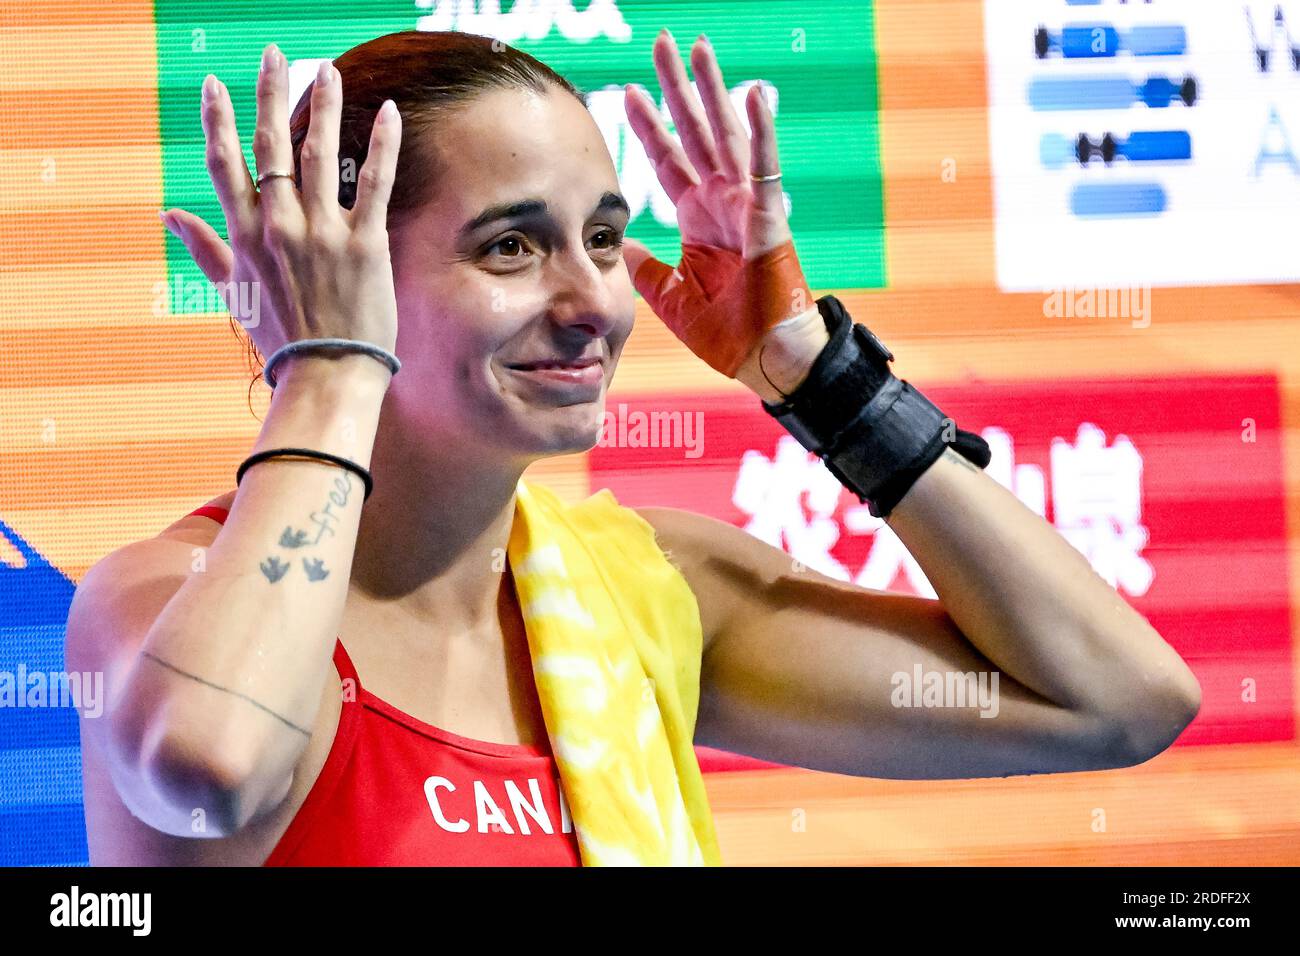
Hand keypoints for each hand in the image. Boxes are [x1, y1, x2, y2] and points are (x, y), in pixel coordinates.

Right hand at [159, 44, 401, 387]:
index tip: (214, 85)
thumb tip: (169, 215)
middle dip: (270, 95)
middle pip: (271, 147)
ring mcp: (322, 233)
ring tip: (326, 70)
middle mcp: (279, 227)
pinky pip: (375, 182)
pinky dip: (381, 144)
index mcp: (245, 236)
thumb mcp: (233, 292)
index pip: (225, 166)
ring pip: (320, 154)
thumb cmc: (282, 338)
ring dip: (322, 106)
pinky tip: (388, 112)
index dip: (219, 122)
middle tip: (275, 55)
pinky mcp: (365, 244)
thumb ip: (204, 249)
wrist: (327, 375)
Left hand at [622, 30, 826, 392]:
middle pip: (695, 133)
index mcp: (700, 219)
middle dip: (678, 88)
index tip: (626, 91)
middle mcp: (723, 203)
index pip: (668, 161)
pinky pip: (764, 170)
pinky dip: (760, 133)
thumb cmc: (730, 335)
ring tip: (700, 49)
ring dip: (713, 92)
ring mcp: (747, 207)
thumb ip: (646, 269)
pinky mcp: (770, 221)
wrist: (766, 363)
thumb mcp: (671, 298)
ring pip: (726, 137)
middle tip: (664, 42)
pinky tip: (752, 95)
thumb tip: (620, 245)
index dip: (648, 126)